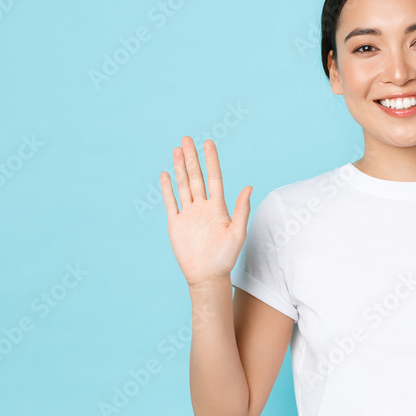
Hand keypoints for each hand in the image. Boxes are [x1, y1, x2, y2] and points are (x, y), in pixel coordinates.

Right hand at [161, 136, 252, 287]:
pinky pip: (171, 202)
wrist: (207, 276)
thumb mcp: (237, 233)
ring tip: (176, 149)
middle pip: (196, 177)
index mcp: (218, 207)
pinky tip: (166, 174)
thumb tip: (249, 187)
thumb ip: (241, 209)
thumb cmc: (225, 257)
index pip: (214, 177)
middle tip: (186, 139)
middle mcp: (203, 207)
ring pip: (183, 185)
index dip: (211, 160)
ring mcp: (188, 214)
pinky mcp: (176, 223)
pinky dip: (167, 188)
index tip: (208, 143)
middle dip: (191, 158)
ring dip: (179, 168)